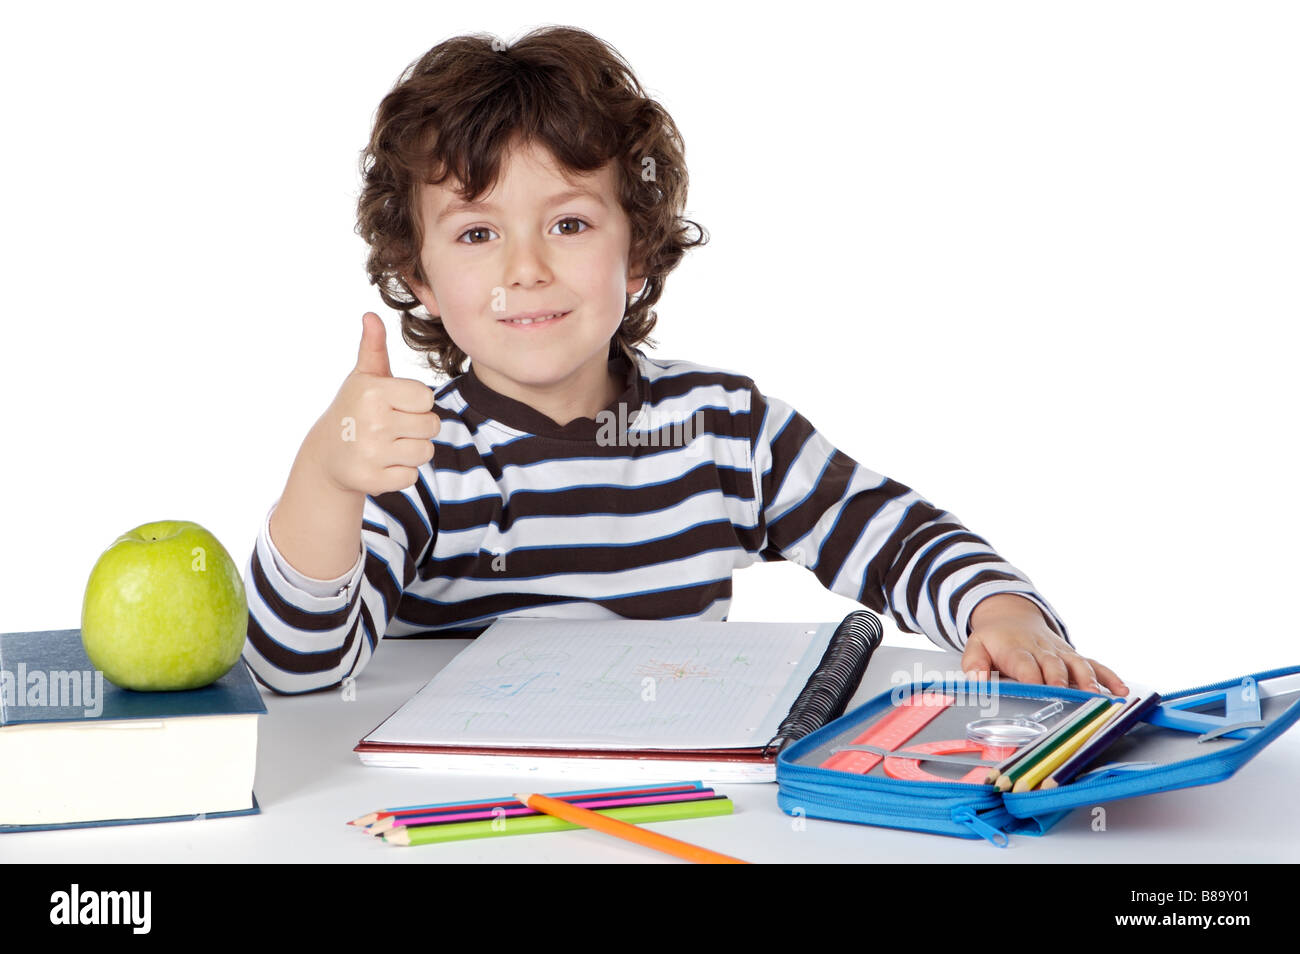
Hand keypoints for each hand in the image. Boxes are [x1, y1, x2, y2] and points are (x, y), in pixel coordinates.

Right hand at [305, 313, 439, 495]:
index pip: (427, 398)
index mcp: (374, 392)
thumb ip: (373, 347)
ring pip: (425, 452)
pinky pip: (411, 477)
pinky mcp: (372, 481)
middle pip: (432, 426)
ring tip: (387, 444)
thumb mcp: (363, 377)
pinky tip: (381, 464)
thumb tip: (371, 316)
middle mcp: (372, 422)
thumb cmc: (354, 408)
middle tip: (392, 427)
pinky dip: (401, 473)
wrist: (327, 454)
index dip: (415, 403)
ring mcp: (371, 453)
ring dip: (411, 451)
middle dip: (417, 427)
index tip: (395, 404)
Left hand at [961, 594, 1128, 694]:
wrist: (1011, 615)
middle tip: (1070, 698)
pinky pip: (1094, 664)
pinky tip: (1121, 690)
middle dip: (1062, 681)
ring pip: (1078, 665)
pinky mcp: (1073, 655)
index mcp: (1016, 650)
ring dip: (1089, 680)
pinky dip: (1109, 676)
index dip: (1032, 678)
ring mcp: (1061, 653)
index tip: (1039, 691)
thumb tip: (976, 681)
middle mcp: (1042, 650)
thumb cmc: (994, 639)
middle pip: (1055, 666)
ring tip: (1098, 696)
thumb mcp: (975, 647)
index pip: (1025, 665)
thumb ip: (974, 664)